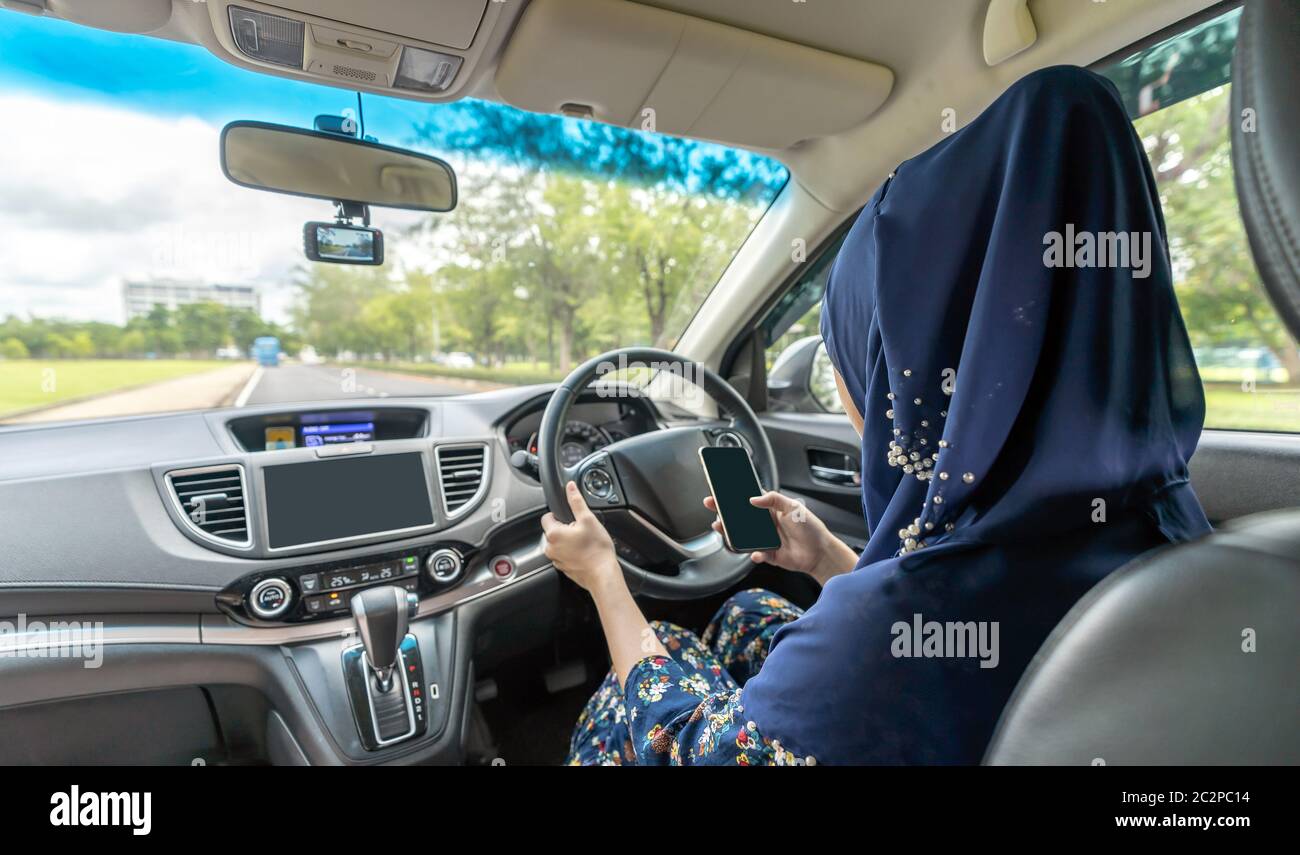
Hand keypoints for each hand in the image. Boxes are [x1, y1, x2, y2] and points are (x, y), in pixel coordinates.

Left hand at [542, 481, 622, 596]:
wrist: (603, 574)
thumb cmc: (597, 549)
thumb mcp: (588, 519)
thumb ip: (576, 501)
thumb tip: (570, 487)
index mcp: (553, 534)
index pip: (546, 517)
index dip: (559, 514)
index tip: (571, 518)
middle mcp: (550, 549)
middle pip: (553, 531)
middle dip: (565, 528)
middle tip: (581, 530)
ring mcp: (556, 560)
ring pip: (559, 544)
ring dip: (568, 541)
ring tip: (584, 542)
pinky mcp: (564, 569)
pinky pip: (565, 555)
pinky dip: (572, 553)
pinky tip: (585, 552)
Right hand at [704, 491, 856, 585]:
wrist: (820, 552)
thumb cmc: (810, 527)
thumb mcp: (793, 507)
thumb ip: (773, 499)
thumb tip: (753, 498)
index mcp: (770, 509)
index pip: (747, 499)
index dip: (733, 495)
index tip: (719, 490)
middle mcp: (764, 523)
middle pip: (739, 517)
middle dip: (723, 511)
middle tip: (711, 505)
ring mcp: (764, 539)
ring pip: (741, 535)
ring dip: (729, 532)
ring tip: (721, 527)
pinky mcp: (767, 555)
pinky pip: (755, 554)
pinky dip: (753, 554)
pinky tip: (755, 552)